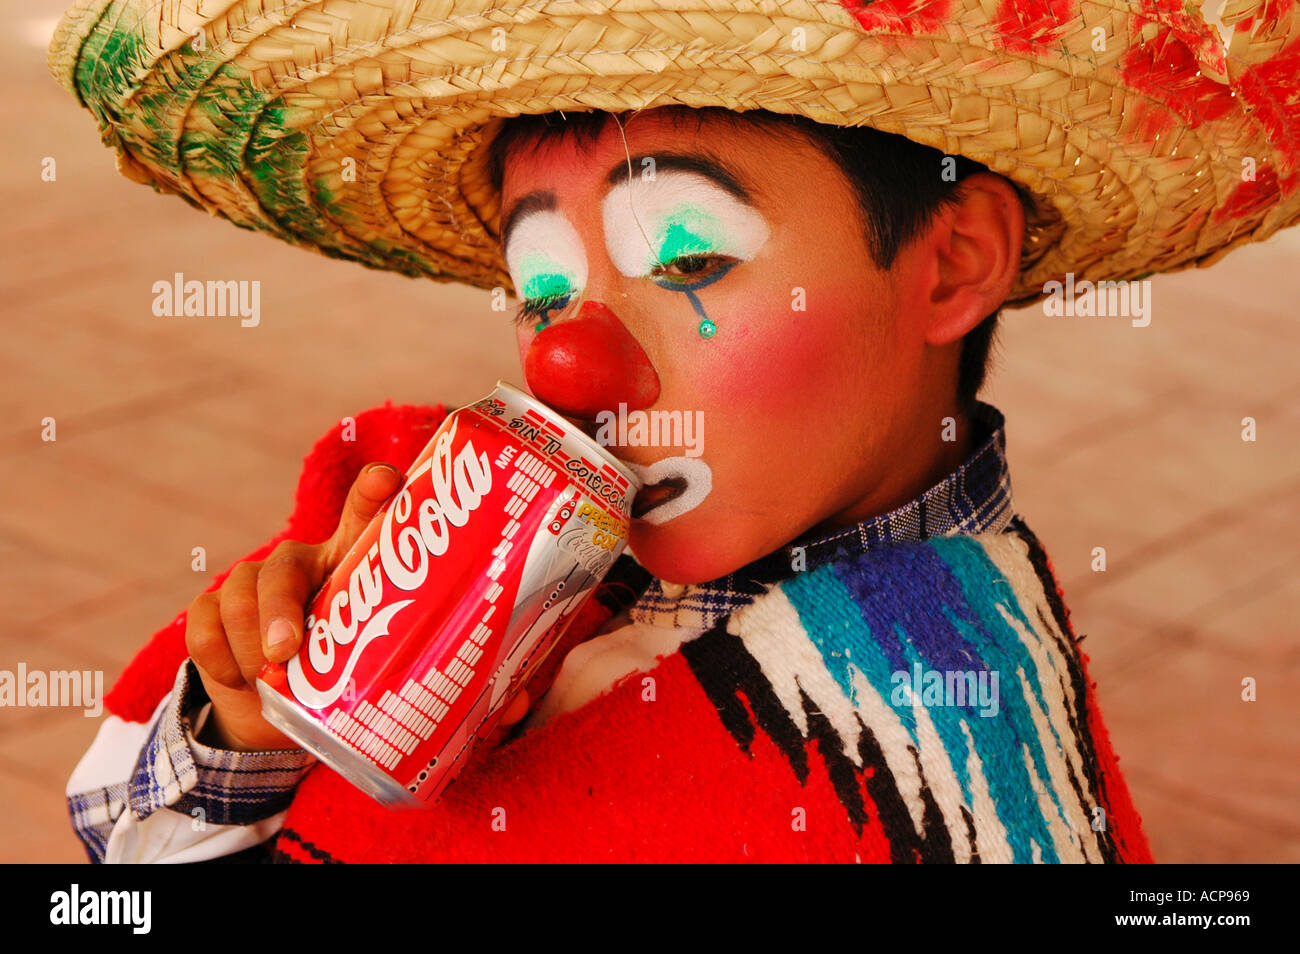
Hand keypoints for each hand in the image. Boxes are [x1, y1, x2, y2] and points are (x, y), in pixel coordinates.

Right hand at [186, 462, 408, 751]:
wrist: (270, 707)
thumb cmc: (331, 676)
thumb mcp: (361, 662)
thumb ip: (379, 656)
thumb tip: (415, 677)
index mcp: (345, 564)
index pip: (361, 517)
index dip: (371, 495)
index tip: (384, 479)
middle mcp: (298, 562)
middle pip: (283, 568)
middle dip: (280, 613)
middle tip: (284, 654)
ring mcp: (250, 581)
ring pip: (240, 601)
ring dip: (252, 653)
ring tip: (272, 681)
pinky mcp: (210, 608)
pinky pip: (205, 627)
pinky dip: (222, 663)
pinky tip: (242, 681)